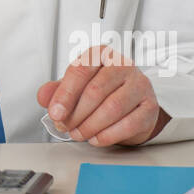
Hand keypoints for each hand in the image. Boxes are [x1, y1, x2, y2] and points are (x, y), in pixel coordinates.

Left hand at [37, 44, 170, 146]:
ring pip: (112, 108)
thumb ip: (57, 90)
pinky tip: (96, 139)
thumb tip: (43, 97)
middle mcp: (123, 64)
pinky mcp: (150, 106)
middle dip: (76, 114)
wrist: (132, 103)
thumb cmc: (102, 91)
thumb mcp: (76, 86)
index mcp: (101, 54)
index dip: (65, 95)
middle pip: (95, 91)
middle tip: (65, 127)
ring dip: (90, 126)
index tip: (55, 113)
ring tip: (78, 134)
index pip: (80, 70)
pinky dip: (108, 135)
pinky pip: (129, 124)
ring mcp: (140, 85)